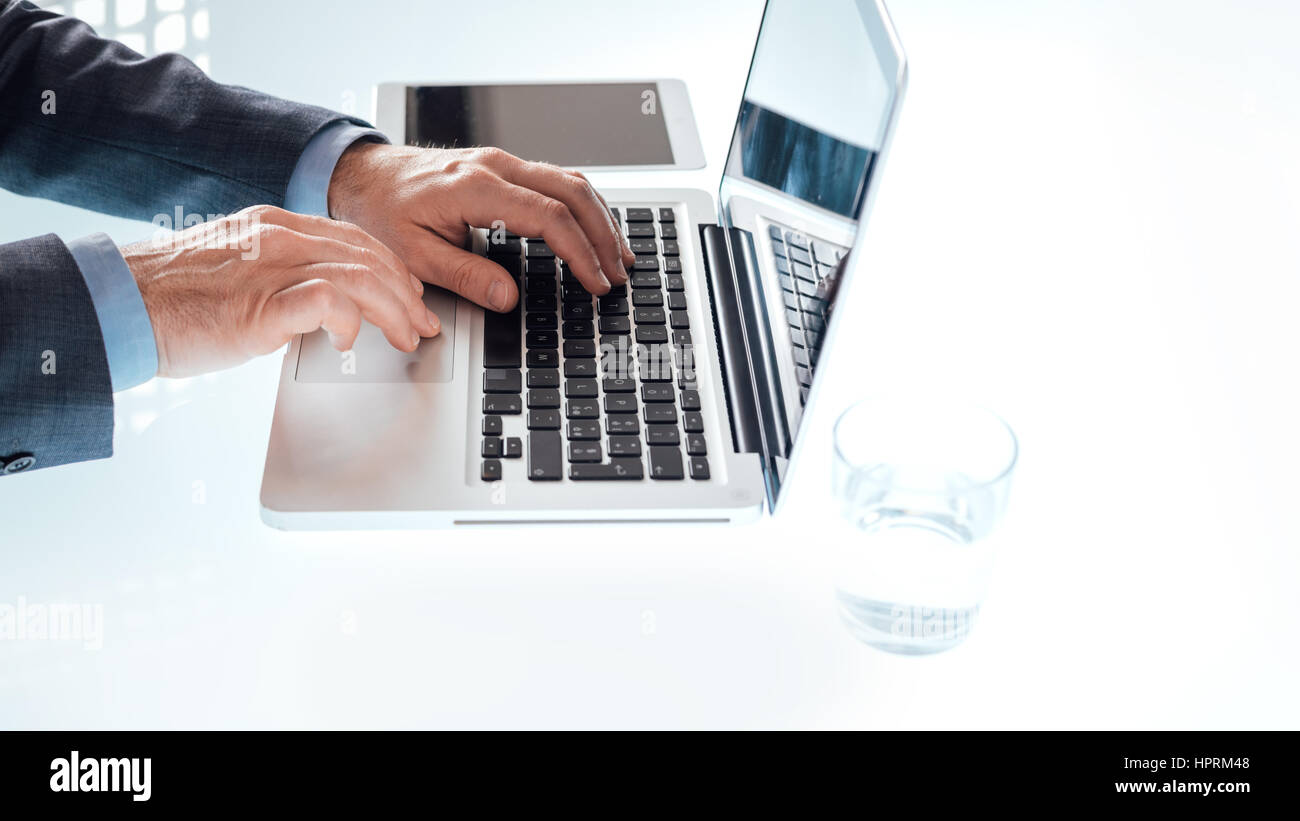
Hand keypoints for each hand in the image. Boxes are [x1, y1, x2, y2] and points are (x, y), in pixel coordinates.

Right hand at [122, 205, 439, 377]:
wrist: (122, 303)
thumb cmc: (174, 298)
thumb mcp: (238, 272)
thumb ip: (281, 276)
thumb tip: (322, 306)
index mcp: (276, 226)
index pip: (357, 240)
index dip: (394, 271)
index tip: (412, 299)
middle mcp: (280, 238)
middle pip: (369, 256)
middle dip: (406, 295)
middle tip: (422, 325)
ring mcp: (272, 266)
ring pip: (360, 276)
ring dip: (392, 312)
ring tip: (404, 338)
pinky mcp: (261, 303)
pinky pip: (328, 300)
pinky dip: (350, 320)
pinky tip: (350, 340)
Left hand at [326, 143, 635, 311]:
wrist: (363, 175)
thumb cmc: (382, 212)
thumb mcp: (412, 255)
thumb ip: (463, 276)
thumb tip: (507, 298)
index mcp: (475, 187)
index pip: (549, 217)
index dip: (580, 252)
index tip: (596, 282)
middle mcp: (496, 166)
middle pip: (572, 192)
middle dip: (603, 235)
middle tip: (619, 274)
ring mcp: (503, 162)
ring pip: (571, 181)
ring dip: (601, 218)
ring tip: (618, 255)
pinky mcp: (505, 167)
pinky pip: (557, 180)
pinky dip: (584, 206)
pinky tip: (594, 229)